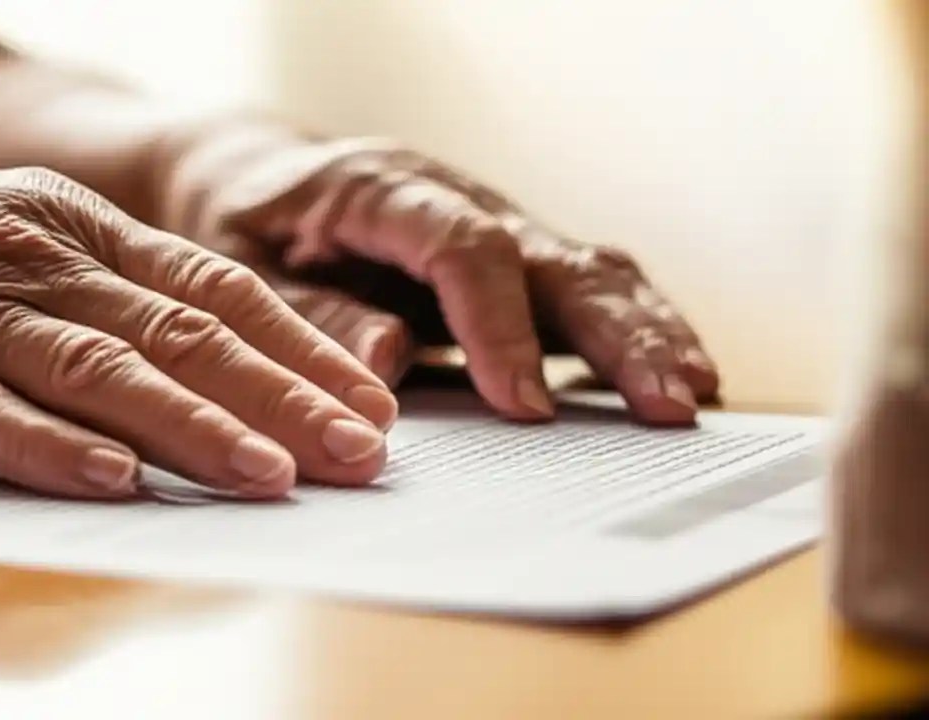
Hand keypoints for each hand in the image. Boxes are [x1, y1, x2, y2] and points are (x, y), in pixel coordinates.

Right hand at [0, 168, 396, 500]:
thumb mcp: (23, 262)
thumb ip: (115, 307)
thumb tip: (232, 375)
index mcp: (76, 228)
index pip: (215, 288)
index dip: (300, 348)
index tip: (372, 403)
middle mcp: (31, 256)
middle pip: (177, 331)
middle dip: (280, 395)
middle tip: (359, 452)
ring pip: (95, 368)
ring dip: (192, 425)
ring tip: (270, 475)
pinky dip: (48, 446)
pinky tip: (114, 479)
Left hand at [160, 131, 719, 424]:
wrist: (250, 174)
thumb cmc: (239, 223)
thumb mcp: (239, 269)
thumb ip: (311, 314)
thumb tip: (392, 363)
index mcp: (379, 188)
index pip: (463, 248)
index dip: (499, 325)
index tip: (522, 406)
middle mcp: (450, 198)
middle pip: (549, 255)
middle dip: (615, 331)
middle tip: (665, 403)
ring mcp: (486, 224)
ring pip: (583, 268)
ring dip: (643, 330)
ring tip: (691, 394)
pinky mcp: (504, 259)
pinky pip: (577, 290)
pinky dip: (626, 332)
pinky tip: (668, 375)